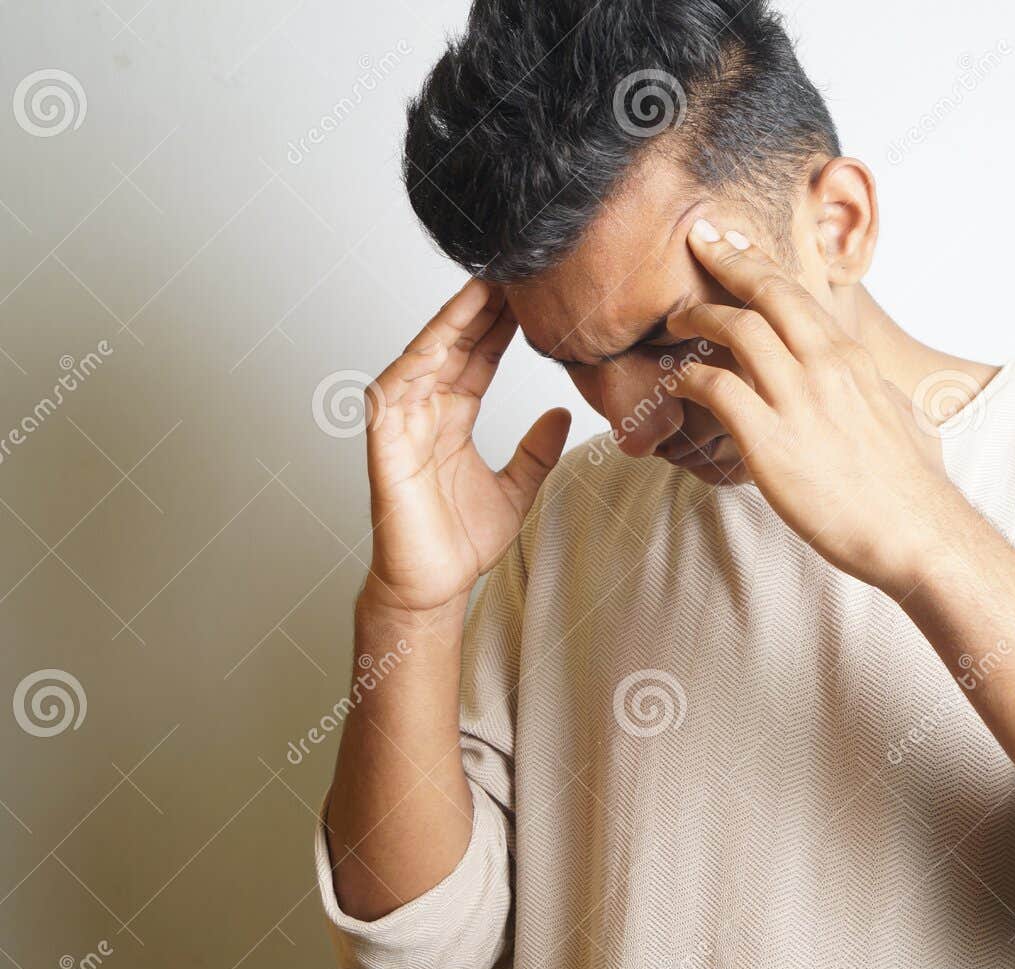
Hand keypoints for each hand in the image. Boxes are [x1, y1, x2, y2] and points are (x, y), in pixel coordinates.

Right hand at [363, 279, 570, 614]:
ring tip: (485, 285)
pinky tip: (442, 335)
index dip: (503, 322)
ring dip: (453, 320)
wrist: (433, 585)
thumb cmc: (460, 541)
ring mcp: (401, 421)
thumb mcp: (517, 488)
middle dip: (483, 305)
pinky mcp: (383, 440)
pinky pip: (397, 388)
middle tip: (515, 267)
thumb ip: (537, 450)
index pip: (479, 354)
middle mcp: (424, 409)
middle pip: (454, 343)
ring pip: (426, 355)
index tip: (534, 291)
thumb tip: (561, 414)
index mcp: (452, 415)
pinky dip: (419, 359)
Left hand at [665, 220, 968, 593]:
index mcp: (853, 358)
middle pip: (767, 292)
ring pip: (737, 330)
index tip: (733, 246)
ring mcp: (799, 401)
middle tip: (695, 242)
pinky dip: (689, 379)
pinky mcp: (771, 441)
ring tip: (675, 319)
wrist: (914, 532)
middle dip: (726, 261)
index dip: (759, 263)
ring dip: (699, 316)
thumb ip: (872, 389)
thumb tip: (868, 382)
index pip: (799, 293)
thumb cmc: (910, 485)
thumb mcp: (899, 415)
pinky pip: (717, 390)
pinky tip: (676, 385)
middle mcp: (826, 367)